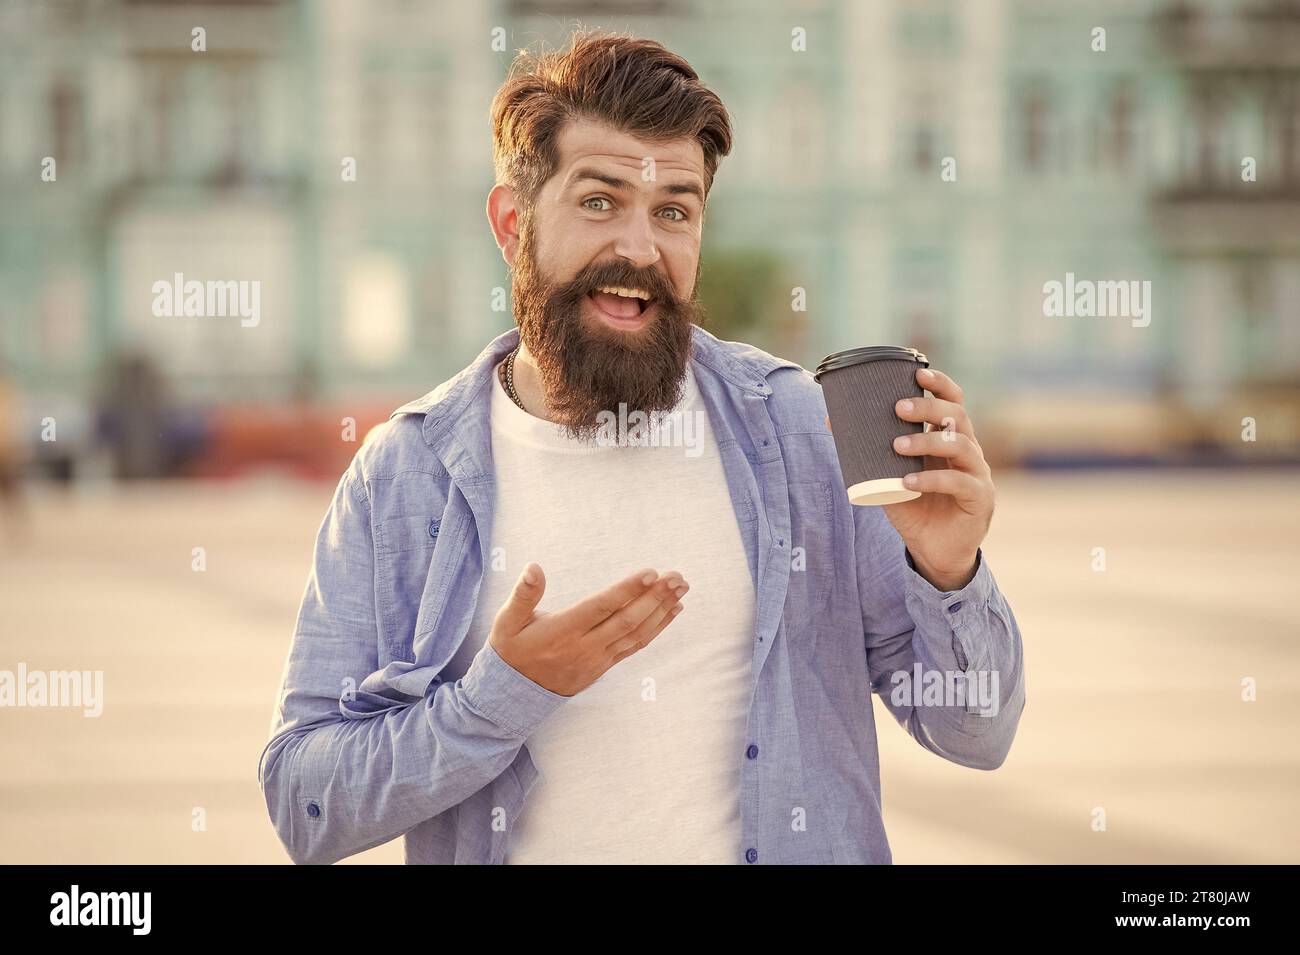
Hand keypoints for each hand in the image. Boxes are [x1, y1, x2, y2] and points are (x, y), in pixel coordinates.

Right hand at [489, 564, 688, 696]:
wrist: (512, 695)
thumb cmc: (511, 651)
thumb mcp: (507, 621)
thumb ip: (523, 594)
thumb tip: (534, 567)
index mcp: (563, 630)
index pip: (602, 607)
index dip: (628, 590)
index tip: (651, 573)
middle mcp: (585, 646)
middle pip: (627, 620)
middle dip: (656, 597)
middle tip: (677, 576)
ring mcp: (597, 659)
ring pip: (637, 634)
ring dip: (662, 610)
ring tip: (681, 588)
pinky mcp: (604, 666)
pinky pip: (636, 646)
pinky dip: (657, 628)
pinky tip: (672, 610)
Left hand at [825, 366, 994, 590]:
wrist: (934, 550)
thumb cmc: (914, 507)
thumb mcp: (887, 475)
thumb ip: (867, 450)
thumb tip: (830, 419)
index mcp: (949, 438)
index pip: (953, 402)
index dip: (940, 384)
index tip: (918, 372)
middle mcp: (968, 451)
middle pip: (957, 416)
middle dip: (929, 407)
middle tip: (898, 407)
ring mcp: (977, 474)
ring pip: (960, 446)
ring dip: (927, 442)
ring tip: (896, 445)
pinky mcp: (979, 499)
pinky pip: (959, 483)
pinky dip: (932, 480)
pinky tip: (907, 482)